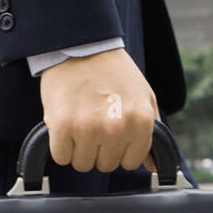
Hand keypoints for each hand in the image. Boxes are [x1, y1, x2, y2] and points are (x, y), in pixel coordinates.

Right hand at [39, 47, 158, 172]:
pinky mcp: (62, 126)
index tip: (112, 137)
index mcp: (140, 122)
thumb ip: (151, 132)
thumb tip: (151, 165)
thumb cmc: (114, 73)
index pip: (130, 163)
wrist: (82, 46)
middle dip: (99, 150)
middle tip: (94, 125)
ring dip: (79, 149)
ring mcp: (88, 128)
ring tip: (80, 124)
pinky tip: (65, 127)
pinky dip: (60, 146)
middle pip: (105, 165)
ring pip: (82, 164)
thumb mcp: (144, 97)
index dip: (120, 151)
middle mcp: (116, 128)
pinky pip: (61, 157)